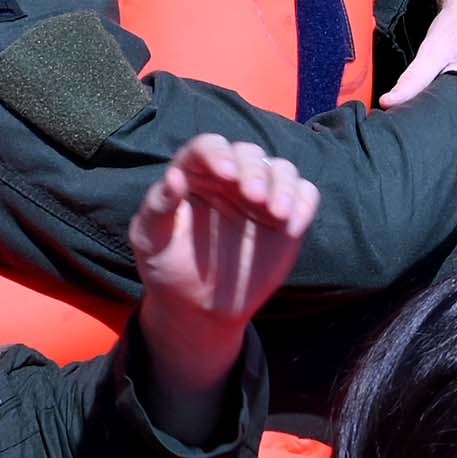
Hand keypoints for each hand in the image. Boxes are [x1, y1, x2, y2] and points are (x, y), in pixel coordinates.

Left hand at [129, 136, 316, 434]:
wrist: (198, 310)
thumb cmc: (167, 269)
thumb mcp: (148, 241)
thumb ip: (157, 208)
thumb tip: (176, 182)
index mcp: (196, 176)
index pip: (210, 147)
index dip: (218, 154)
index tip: (220, 175)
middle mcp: (233, 181)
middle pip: (252, 153)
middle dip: (254, 171)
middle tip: (250, 199)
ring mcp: (264, 200)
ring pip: (284, 170)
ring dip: (280, 185)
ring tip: (268, 212)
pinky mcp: (289, 220)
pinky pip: (307, 195)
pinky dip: (302, 202)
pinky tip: (285, 222)